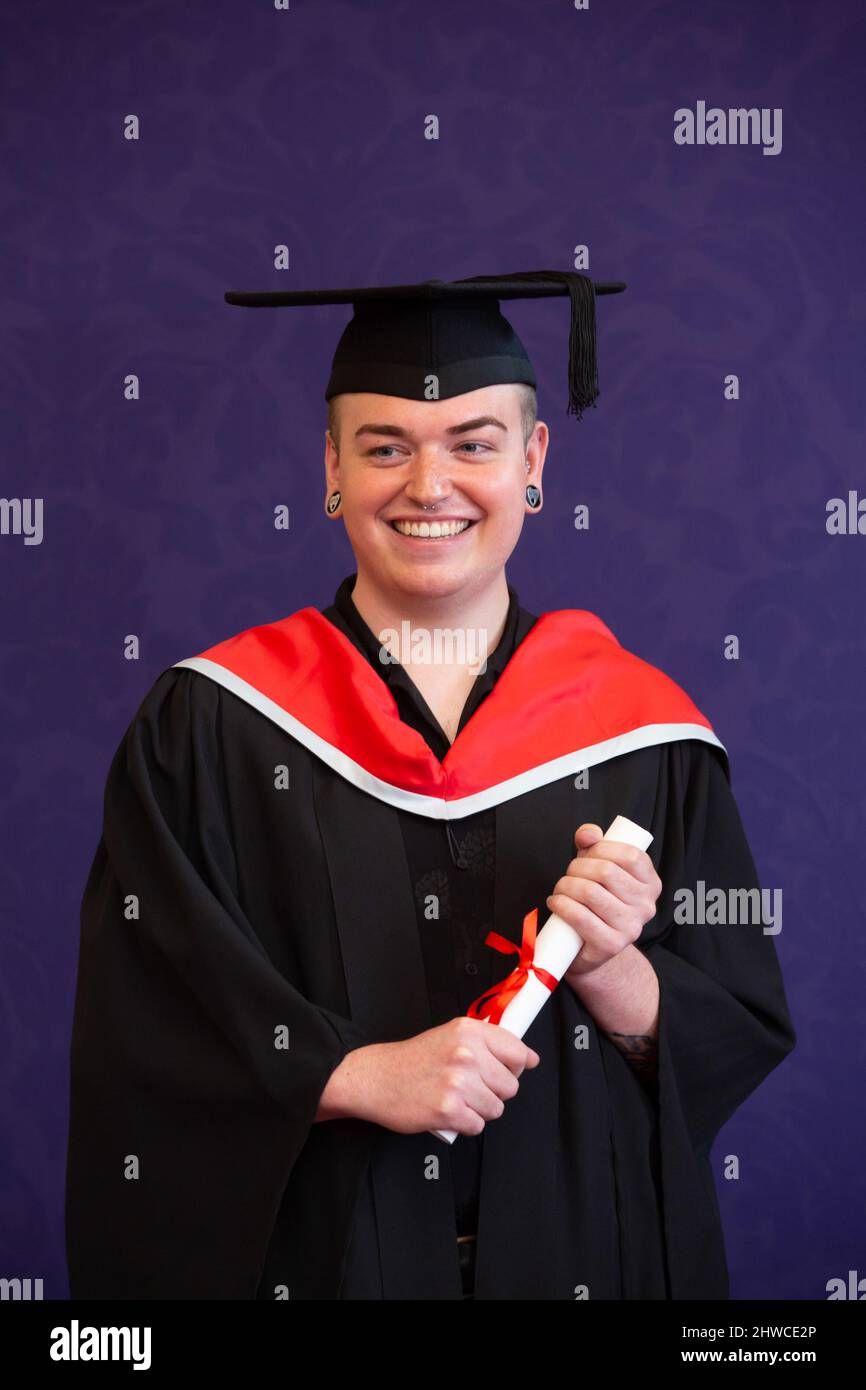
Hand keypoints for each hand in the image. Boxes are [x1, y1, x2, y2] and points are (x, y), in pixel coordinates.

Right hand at [319, 1017, 539, 1136]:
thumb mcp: (451, 1035)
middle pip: (510, 1085)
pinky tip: (448, 1111)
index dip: (514, 1066)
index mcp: (469, 1031)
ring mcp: (458, 1082)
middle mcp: (466, 1053)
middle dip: (493, 1091)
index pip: (518, 1051)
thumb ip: (489, 1043)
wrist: (376, 1077)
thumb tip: (529, 1058)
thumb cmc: (413, 1059)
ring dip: (479, 1109)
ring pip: (496, 1108)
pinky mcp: (448, 1109)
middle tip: (469, 1086)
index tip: (506, 1070)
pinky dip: (465, 1124)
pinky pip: (477, 1126)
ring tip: (457, 1098)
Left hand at [546, 823, 662, 979]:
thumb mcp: (597, 866)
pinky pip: (581, 917)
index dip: (602, 848)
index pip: (631, 855)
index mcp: (651, 883)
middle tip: (568, 875)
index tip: (586, 854)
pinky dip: (562, 905)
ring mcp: (631, 927)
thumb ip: (593, 843)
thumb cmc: (596, 900)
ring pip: (591, 893)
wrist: (591, 946)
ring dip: (565, 886)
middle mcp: (647, 906)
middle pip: (606, 872)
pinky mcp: (612, 945)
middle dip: (577, 867)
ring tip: (560, 889)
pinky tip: (555, 902)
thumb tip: (588, 833)